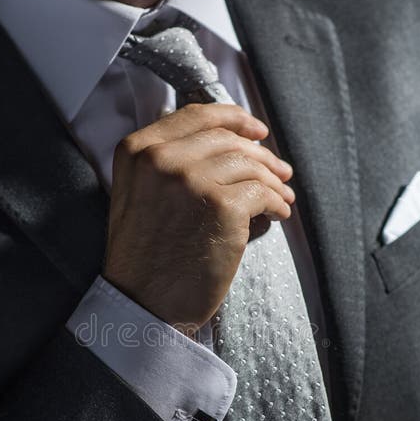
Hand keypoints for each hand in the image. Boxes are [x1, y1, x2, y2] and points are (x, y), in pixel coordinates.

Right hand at [104, 103, 294, 333]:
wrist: (144, 304)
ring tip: (282, 195)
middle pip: (227, 139)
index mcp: (137, 151)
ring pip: (249, 164)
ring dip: (273, 180)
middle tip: (279, 170)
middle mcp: (161, 158)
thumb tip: (225, 140)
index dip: (233, 119)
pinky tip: (278, 213)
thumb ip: (166, 162)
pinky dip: (276, 202)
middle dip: (261, 153)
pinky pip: (263, 192)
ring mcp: (192, 180)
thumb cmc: (145, 258)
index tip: (256, 130)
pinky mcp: (222, 207)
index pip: (196, 116)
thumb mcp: (138, 195)